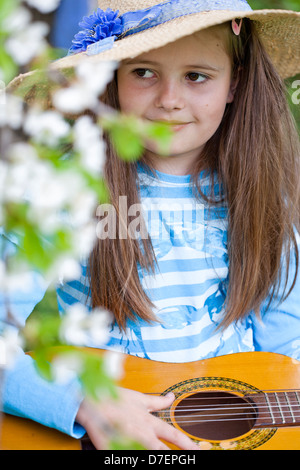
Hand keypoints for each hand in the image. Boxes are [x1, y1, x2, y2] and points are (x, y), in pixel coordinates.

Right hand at [76, 387, 198, 449]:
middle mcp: (142, 433)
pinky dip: (129, 454)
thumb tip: (172, 397)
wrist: (91, 399)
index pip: (173, 434)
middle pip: (163, 451)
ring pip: (147, 454)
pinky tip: (130, 454)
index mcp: (149, 422)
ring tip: (164, 456)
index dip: (188, 444)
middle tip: (191, 457)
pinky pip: (124, 454)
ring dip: (156, 454)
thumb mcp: (138, 398)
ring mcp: (128, 441)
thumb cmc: (114, 398)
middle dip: (176, 457)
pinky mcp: (113, 448)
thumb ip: (157, 401)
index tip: (199, 451)